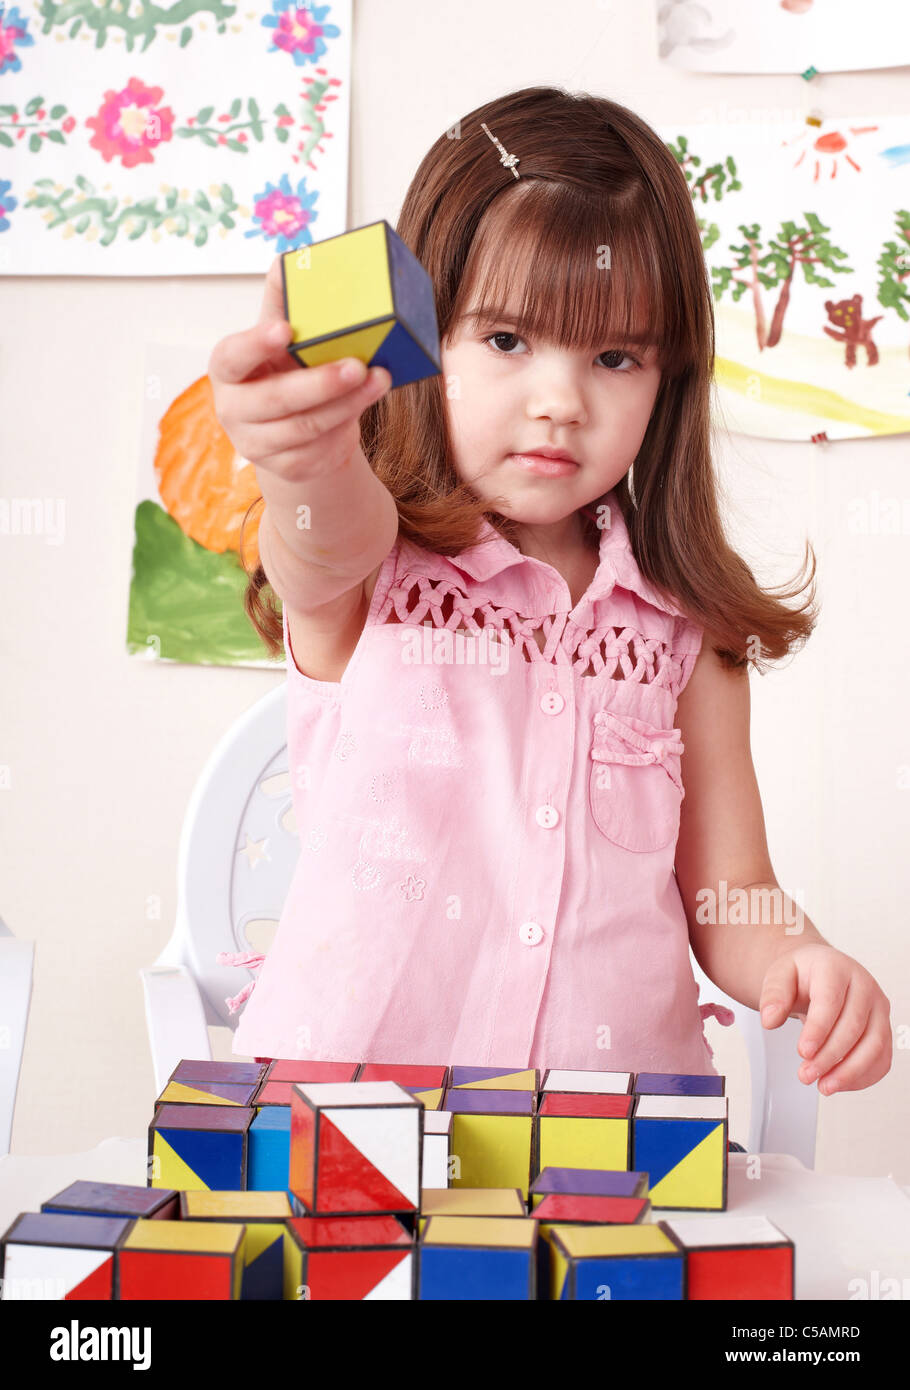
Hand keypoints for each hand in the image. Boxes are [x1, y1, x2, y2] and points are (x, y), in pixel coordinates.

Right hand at [207, 252, 390, 482]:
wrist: (291, 427)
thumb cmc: (284, 369)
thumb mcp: (280, 337)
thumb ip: (283, 302)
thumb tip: (291, 258)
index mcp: (227, 368)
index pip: (233, 356)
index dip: (256, 344)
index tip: (284, 329)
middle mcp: (233, 409)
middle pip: (277, 400)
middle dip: (321, 384)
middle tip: (359, 365)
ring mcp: (256, 444)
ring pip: (306, 428)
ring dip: (347, 404)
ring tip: (380, 379)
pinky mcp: (285, 468)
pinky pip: (320, 450)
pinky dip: (347, 426)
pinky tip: (365, 403)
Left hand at [758, 943, 891, 1094]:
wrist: (820, 972)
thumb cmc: (803, 974)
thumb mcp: (779, 975)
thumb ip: (773, 995)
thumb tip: (770, 1019)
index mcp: (836, 968)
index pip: (831, 1001)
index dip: (818, 1030)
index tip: (803, 1051)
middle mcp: (863, 985)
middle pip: (853, 1027)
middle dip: (829, 1056)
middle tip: (806, 1074)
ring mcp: (877, 1007)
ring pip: (874, 1045)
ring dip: (850, 1072)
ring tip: (824, 1085)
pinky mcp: (883, 1028)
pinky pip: (882, 1058)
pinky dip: (863, 1076)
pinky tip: (840, 1082)